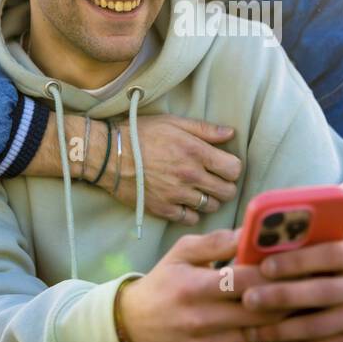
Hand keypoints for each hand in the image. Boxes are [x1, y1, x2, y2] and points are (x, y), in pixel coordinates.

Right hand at [107, 115, 241, 225]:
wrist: (108, 155)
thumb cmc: (140, 134)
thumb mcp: (173, 123)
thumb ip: (204, 129)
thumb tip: (230, 133)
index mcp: (196, 152)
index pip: (234, 169)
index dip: (232, 167)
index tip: (223, 165)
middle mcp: (190, 176)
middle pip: (227, 191)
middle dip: (224, 185)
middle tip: (214, 179)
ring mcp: (177, 195)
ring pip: (211, 206)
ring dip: (210, 199)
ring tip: (200, 190)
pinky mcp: (163, 209)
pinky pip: (190, 218)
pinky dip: (191, 212)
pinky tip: (185, 202)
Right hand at [117, 230, 287, 341]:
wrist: (132, 328)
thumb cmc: (163, 283)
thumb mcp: (181, 253)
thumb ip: (216, 242)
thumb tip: (252, 232)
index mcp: (193, 288)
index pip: (243, 280)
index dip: (272, 272)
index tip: (296, 262)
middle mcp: (200, 320)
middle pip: (259, 311)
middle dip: (287, 296)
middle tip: (310, 283)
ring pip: (257, 332)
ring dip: (281, 317)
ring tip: (300, 300)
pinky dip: (261, 333)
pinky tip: (275, 321)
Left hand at [239, 179, 342, 341]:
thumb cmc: (337, 265)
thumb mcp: (340, 239)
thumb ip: (336, 216)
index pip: (332, 253)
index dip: (298, 260)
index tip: (264, 265)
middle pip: (323, 291)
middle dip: (282, 296)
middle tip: (247, 299)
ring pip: (320, 325)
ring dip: (281, 327)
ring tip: (251, 327)